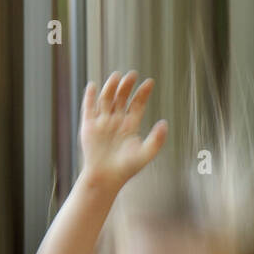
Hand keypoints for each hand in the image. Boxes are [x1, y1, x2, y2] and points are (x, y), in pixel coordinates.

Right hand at [79, 72, 167, 191]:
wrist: (106, 178)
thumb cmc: (126, 169)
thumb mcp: (145, 154)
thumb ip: (157, 140)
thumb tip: (164, 123)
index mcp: (130, 126)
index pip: (137, 104)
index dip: (143, 93)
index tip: (149, 82)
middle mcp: (116, 121)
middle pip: (122, 98)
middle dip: (127, 86)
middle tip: (132, 74)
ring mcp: (102, 122)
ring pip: (106, 99)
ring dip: (111, 87)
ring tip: (116, 76)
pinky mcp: (88, 126)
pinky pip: (88, 108)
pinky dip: (90, 97)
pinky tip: (93, 86)